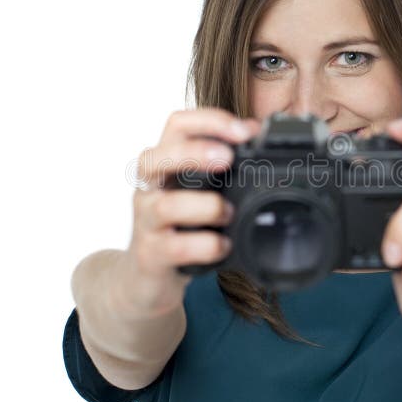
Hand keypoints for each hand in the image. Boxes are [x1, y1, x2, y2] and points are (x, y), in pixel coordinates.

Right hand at [123, 108, 260, 317]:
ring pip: (167, 205)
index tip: (245, 131)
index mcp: (164, 165)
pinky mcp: (150, 255)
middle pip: (155, 157)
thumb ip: (220, 164)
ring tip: (230, 213)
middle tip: (228, 158)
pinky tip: (223, 246)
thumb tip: (256, 132)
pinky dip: (205, 246)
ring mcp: (146, 222)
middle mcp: (149, 188)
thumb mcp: (197, 190)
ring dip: (206, 206)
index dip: (210, 120)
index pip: (177, 125)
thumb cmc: (178, 227)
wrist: (144, 281)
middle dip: (194, 153)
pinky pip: (175, 247)